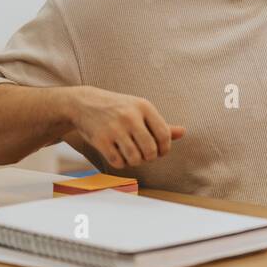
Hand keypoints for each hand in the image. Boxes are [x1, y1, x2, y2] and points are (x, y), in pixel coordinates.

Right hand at [67, 87, 183, 168]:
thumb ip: (160, 124)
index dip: (165, 149)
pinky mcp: (100, 140)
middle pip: (150, 150)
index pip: (164, 135)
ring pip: (135, 158)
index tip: (160, 152)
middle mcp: (130, 116)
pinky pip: (118, 162)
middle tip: (144, 155)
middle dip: (150, 158)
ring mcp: (114, 128)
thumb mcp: (140, 110)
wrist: (83, 103)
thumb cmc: (118, 108)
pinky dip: (121, 163)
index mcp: (144, 107)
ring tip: (132, 156)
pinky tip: (119, 155)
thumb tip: (183, 132)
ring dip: (135, 162)